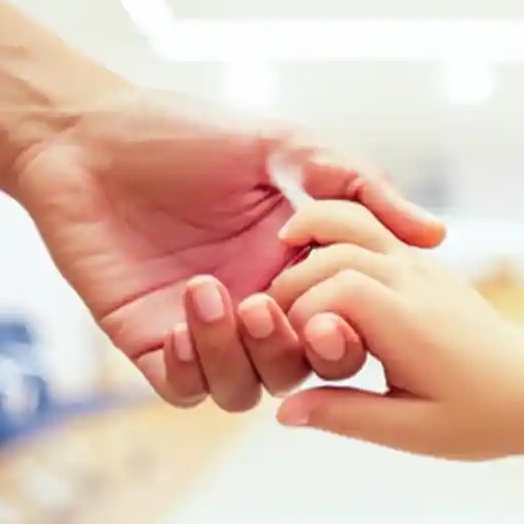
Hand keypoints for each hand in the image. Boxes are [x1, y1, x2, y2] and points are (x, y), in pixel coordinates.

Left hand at [9, 90, 443, 410]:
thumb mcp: (286, 148)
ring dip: (236, 354)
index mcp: (296, 269)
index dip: (347, 333)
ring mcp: (203, 329)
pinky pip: (182, 387)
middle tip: (267, 305)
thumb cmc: (186, 134)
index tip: (335, 311)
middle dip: (291, 351)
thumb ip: (359, 189)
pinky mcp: (149, 341)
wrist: (89, 137)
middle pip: (298, 371)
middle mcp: (256, 306)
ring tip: (212, 293)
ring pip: (244, 388)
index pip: (341, 328)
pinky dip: (190, 369)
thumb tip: (435, 233)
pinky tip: (179, 321)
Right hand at [267, 201, 523, 460]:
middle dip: (293, 282)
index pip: (332, 292)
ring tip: (280, 253)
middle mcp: (413, 282)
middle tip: (268, 321)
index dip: (298, 318)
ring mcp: (421, 266)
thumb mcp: (413, 431)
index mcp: (408, 322)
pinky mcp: (424, 264)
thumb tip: (284, 413)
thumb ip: (347, 415)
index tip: (289, 355)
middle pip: (334, 253)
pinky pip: (373, 228)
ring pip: (354, 224)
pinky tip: (313, 258)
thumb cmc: (481, 417)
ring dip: (312, 234)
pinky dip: (336, 232)